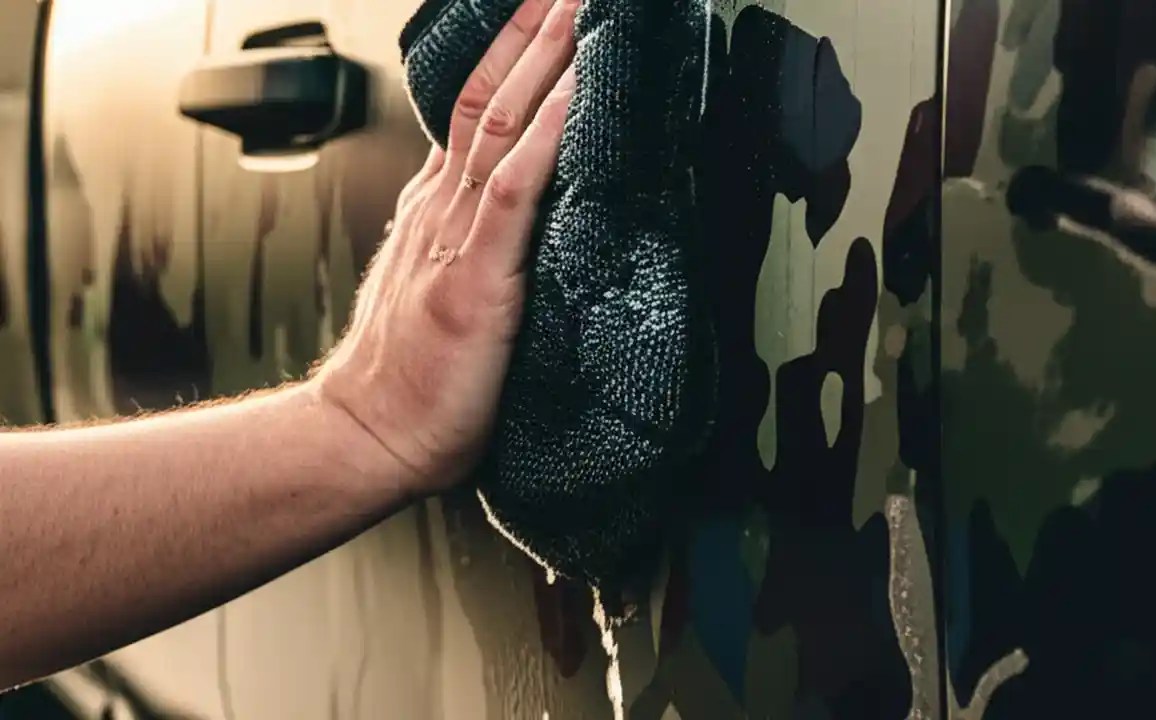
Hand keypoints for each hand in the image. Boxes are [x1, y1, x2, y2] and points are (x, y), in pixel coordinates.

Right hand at [311, 0, 578, 495]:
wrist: (364, 437)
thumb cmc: (407, 381)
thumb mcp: (434, 292)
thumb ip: (461, 248)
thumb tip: (503, 224)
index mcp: (437, 213)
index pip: (476, 110)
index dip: (513, 54)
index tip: (546, 11)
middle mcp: (443, 210)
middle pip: (487, 96)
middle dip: (532, 31)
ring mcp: (455, 238)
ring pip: (501, 126)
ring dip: (545, 60)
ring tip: (580, 7)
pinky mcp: (475, 278)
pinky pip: (515, 190)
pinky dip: (546, 135)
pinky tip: (574, 94)